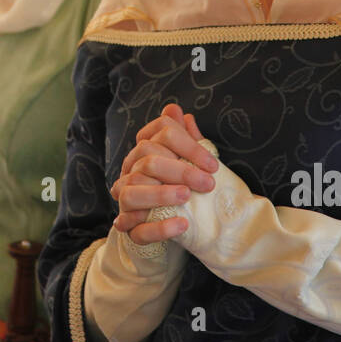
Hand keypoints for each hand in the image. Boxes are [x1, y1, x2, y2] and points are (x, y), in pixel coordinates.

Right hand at [110, 103, 218, 245]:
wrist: (173, 227)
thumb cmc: (181, 188)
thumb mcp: (187, 164)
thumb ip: (184, 139)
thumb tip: (176, 110)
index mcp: (144, 154)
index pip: (160, 135)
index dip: (188, 146)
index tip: (213, 165)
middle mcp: (131, 175)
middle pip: (147, 162)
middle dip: (180, 171)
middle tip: (207, 183)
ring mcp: (127, 204)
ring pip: (132, 193)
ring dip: (161, 194)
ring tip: (187, 198)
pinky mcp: (132, 231)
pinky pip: (139, 230)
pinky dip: (160, 227)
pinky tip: (182, 225)